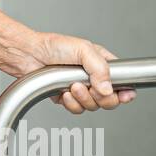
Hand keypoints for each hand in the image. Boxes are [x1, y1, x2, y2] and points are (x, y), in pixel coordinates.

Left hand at [16, 31, 137, 114]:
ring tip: (72, 86)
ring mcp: (81, 89)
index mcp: (102, 63)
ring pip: (93, 106)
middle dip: (102, 98)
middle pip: (110, 99)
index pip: (123, 82)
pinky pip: (77, 109)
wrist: (29, 55)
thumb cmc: (54, 46)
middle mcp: (93, 78)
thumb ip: (100, 69)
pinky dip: (71, 103)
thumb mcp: (83, 50)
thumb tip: (109, 90)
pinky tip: (63, 93)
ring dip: (84, 99)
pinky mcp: (67, 98)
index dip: (126, 92)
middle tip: (90, 88)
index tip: (125, 96)